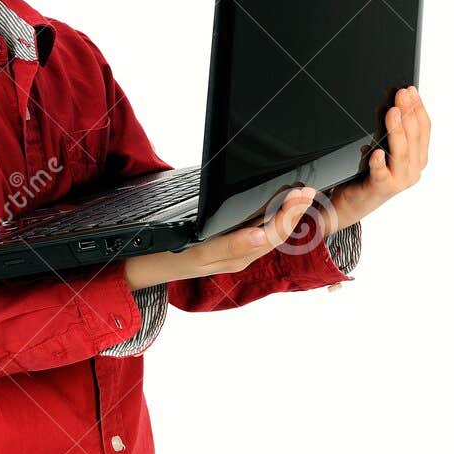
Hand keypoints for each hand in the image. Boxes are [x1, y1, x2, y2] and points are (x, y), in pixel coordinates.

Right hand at [123, 186, 315, 289]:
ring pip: (271, 234)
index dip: (290, 214)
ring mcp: (237, 252)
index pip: (274, 234)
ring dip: (287, 214)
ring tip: (300, 194)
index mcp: (238, 256)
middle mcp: (242, 255)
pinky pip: (258, 233)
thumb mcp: (199, 252)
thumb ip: (231, 246)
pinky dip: (271, 218)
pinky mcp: (230, 246)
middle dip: (295, 211)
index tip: (300, 194)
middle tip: (308, 189)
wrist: (146, 265)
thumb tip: (260, 234)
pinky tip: (278, 207)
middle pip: (278, 233)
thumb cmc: (169, 255)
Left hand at [318, 85, 430, 236]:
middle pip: (414, 137)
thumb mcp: (382, 145)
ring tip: (391, 112)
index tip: (410, 90)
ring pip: (401, 152)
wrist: (354, 202)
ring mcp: (400, 180)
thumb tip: (390, 103)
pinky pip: (381, 173)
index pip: (424, 129)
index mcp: (418, 157)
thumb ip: (388, 129)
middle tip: (401, 94)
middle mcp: (413, 169)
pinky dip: (379, 162)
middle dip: (408, 112)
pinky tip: (376, 151)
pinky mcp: (382, 188)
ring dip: (396, 130)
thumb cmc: (369, 172)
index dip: (418, 108)